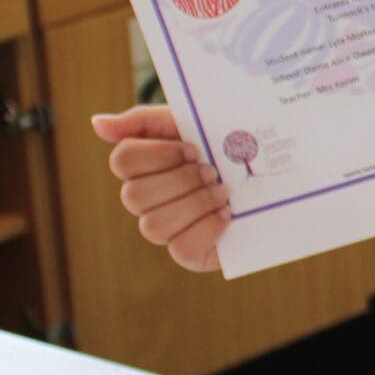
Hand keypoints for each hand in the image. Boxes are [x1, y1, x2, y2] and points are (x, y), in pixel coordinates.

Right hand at [90, 105, 228, 273]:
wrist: (278, 173)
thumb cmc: (226, 144)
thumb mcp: (190, 122)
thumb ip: (143, 121)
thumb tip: (96, 124)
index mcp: (144, 165)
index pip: (122, 161)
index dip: (159, 154)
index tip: (194, 148)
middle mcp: (147, 200)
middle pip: (134, 196)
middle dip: (180, 180)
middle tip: (211, 171)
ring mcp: (167, 229)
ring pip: (153, 226)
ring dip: (194, 204)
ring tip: (223, 192)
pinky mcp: (190, 254)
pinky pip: (181, 248)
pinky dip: (207, 227)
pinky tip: (226, 214)